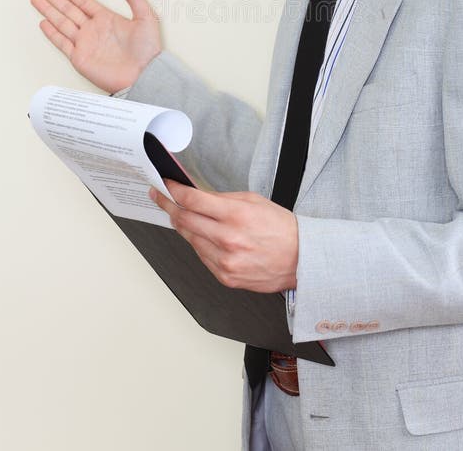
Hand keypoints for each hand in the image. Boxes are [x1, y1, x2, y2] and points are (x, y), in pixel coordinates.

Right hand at [31, 0, 161, 93]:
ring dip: (48, 10)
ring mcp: (85, 43)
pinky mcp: (80, 58)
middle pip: (67, 8)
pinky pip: (62, 43)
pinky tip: (44, 22)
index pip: (82, 1)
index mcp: (107, 19)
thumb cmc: (148, 50)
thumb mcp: (146, 16)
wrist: (144, 76)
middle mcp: (93, 30)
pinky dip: (52, 33)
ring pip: (61, 22)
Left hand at [150, 181, 297, 292]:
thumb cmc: (281, 229)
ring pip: (190, 240)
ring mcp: (225, 261)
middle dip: (168, 206)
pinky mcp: (225, 277)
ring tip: (180, 215)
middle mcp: (228, 239)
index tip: (165, 186)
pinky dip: (198, 244)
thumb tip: (197, 196)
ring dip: (182, 226)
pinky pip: (201, 257)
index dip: (174, 191)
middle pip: (184, 220)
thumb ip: (222, 199)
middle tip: (161, 198)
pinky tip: (202, 236)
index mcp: (236, 216)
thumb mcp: (254, 201)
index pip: (192, 201)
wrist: (301, 259)